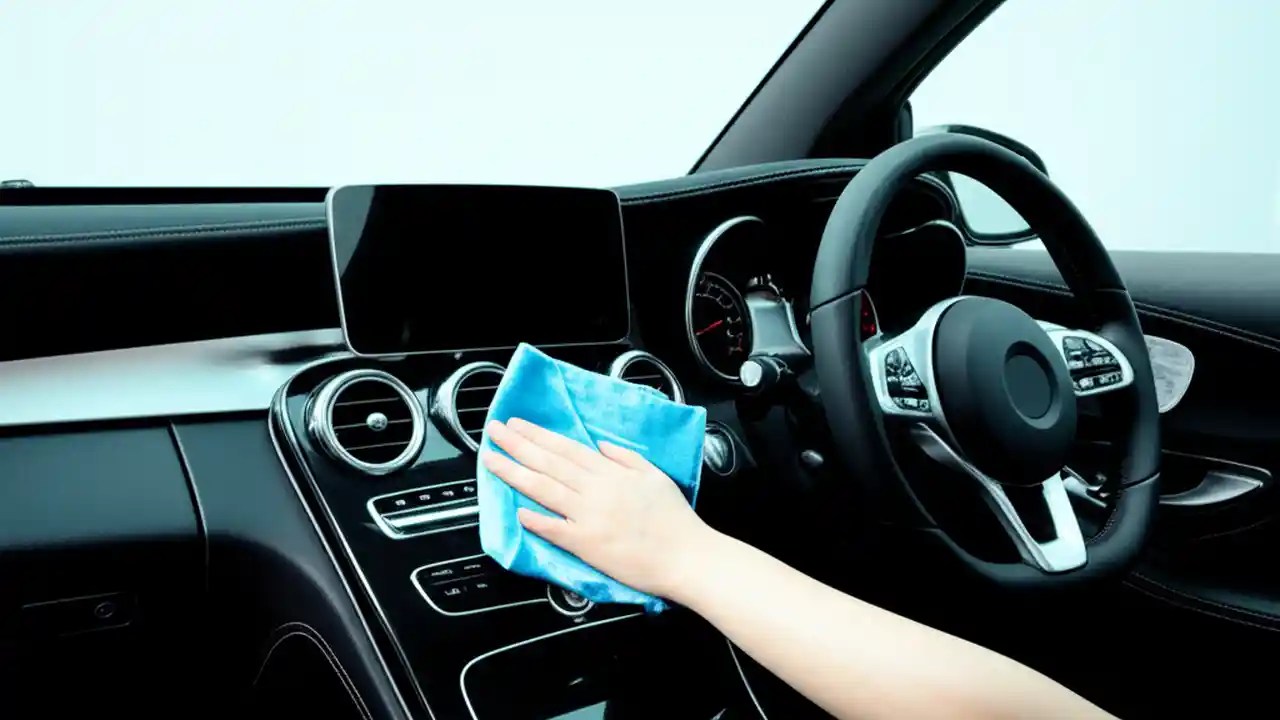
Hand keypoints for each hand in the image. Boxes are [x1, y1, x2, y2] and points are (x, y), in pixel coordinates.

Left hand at [481, 417, 712, 598]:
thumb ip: (625, 457)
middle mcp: (596, 490)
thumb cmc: (674, 519)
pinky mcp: (588, 545)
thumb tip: (599, 445)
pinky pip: (556, 529)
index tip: (516, 425)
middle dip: (517, 445)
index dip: (538, 435)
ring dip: (514, 473)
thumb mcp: (654, 475)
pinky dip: (536, 519)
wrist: (686, 556)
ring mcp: (589, 517)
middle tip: (493, 432)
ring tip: (492, 460)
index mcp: (611, 473)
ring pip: (545, 489)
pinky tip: (517, 511)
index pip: (566, 448)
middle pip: (549, 463)